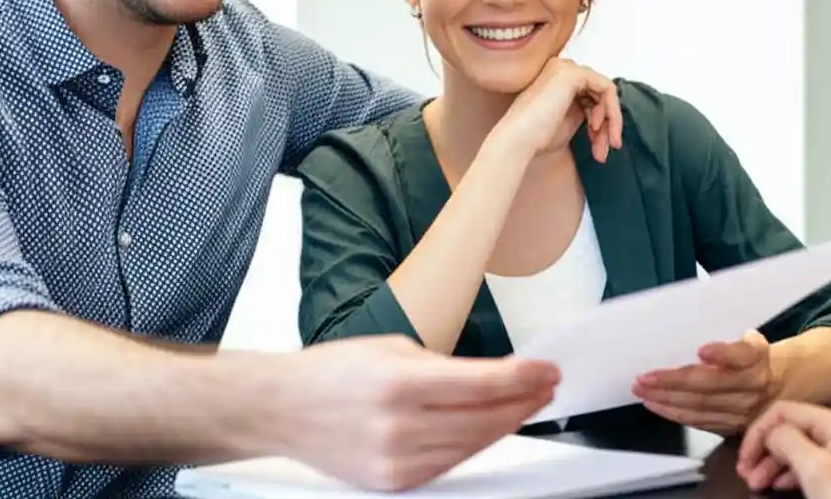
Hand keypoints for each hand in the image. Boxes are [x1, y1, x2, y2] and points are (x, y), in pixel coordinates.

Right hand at [275, 335, 559, 490]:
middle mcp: (399, 425)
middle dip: (524, 402)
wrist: (283, 408)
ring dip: (507, 425)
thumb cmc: (334, 372)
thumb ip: (445, 367)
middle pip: (484, 419)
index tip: (547, 370)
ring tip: (528, 405)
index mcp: (400, 382)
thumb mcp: (393, 348)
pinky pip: (450, 465)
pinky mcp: (392, 482)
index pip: (481, 384)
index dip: (523, 378)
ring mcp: (395, 460)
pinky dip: (475, 446)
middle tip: (546, 386)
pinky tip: (491, 428)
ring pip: (472, 446)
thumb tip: (494, 378)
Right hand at [491, 58, 622, 162]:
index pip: (589, 95)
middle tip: (606, 150)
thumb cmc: (537, 136)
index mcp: (557, 78)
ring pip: (605, 91)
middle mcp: (561, 68)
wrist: (519, 139)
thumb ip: (584, 112)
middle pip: (599, 93)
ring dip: (610, 120)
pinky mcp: (574, 74)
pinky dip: (610, 110)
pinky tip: (596, 127)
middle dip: (607, 123)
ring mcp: (567, 68)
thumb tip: (602, 114)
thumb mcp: (568, 121)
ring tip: (605, 144)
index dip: (600, 121)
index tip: (600, 147)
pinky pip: (607, 88)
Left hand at [631, 330, 773, 435]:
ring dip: (666, 400)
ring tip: (641, 391)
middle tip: (644, 378)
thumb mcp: (749, 340)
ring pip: (701, 407)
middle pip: (710, 386)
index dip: (722, 354)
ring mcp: (743, 411)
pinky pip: (699, 422)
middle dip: (673, 382)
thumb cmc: (755, 357)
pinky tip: (654, 405)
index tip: (701, 350)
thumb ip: (728, 344)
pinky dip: (674, 414)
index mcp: (757, 357)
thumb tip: (697, 348)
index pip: (741, 356)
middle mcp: (753, 386)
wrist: (783, 386)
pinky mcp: (733, 428)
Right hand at [736, 401, 830, 498]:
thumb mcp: (815, 469)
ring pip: (794, 448)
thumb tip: (769, 432)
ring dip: (771, 463)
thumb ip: (788, 441)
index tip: (745, 458)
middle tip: (746, 473)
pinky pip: (804, 464)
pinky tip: (777, 484)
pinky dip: (785, 473)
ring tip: (756, 483)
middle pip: (788, 429)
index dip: (759, 432)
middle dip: (763, 450)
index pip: (784, 411)